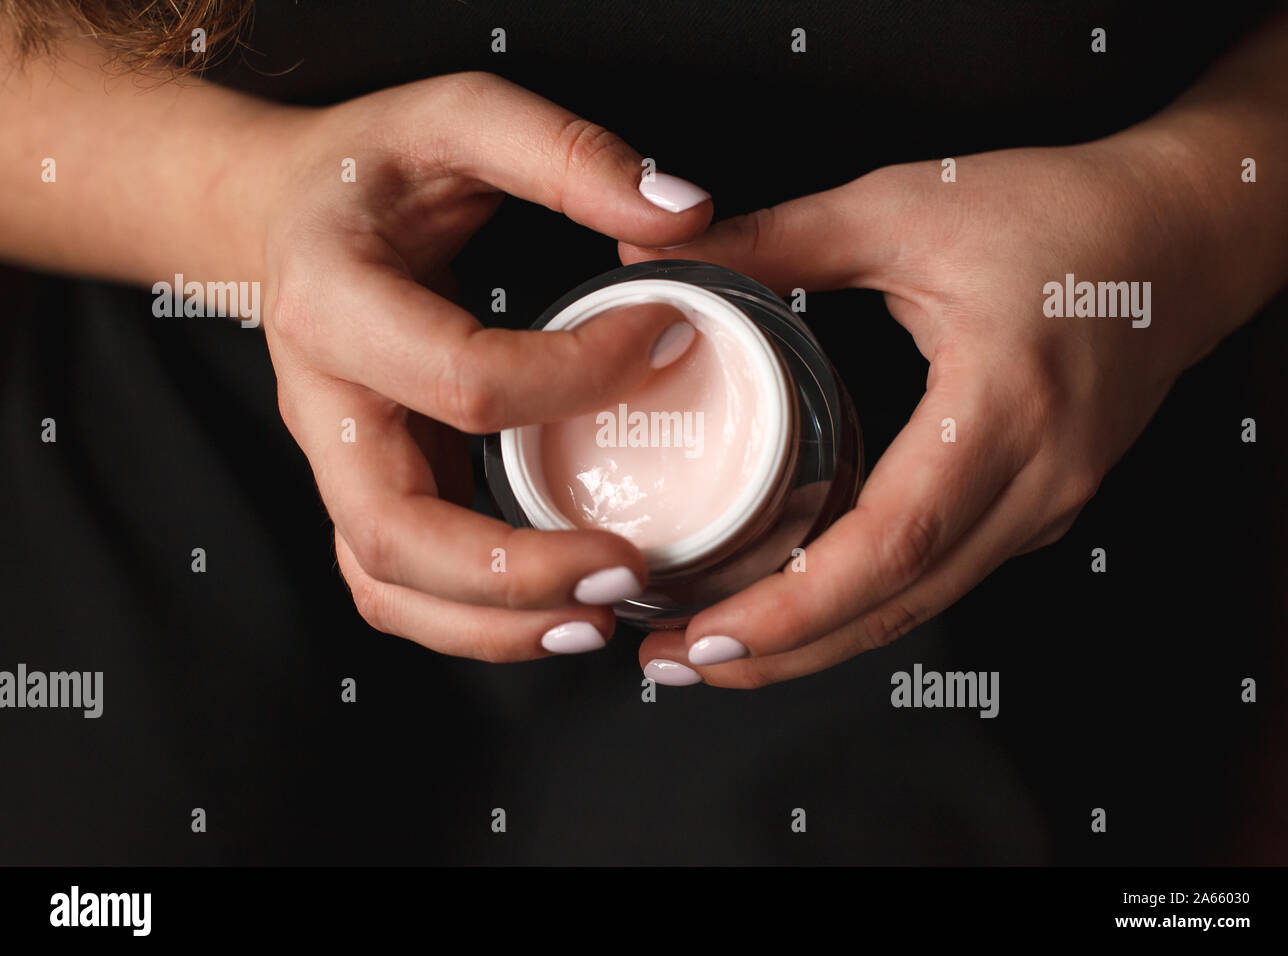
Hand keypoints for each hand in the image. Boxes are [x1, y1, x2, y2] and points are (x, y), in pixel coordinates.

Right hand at [261, 72, 712, 659]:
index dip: (582, 374)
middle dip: (517, 568)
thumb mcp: (456, 118)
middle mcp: (318, 403)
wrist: (284, 216)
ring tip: (600, 616)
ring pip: (389, 585)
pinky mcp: (368, 488)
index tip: (668, 336)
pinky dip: (474, 621)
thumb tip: (678, 217)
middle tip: (629, 563)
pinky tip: (558, 609)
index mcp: (331, 302)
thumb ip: (563, 154)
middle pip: (396, 530)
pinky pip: (401, 586)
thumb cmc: (368, 169)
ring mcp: (336, 461)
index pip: (464, 377)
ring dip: (493, 624)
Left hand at [622, 133, 1244, 686]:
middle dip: (782, 653)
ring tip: (718, 648)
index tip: (704, 635)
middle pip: (898, 605)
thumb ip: (776, 238)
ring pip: (920, 606)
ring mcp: (1046, 506)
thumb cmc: (1060, 215)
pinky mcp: (1039, 507)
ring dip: (817, 641)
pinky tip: (799, 600)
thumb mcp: (904, 207)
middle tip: (678, 660)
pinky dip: (863, 603)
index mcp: (1003, 406)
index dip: (792, 607)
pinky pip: (943, 576)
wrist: (1179, 232)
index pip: (891, 544)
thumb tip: (655, 259)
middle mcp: (1036, 479)